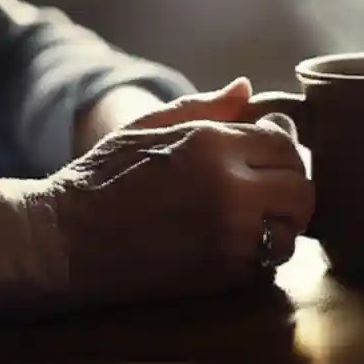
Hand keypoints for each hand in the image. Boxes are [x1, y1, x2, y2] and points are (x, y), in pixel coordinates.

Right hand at [49, 80, 314, 302]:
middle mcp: (229, 191)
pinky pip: (265, 264)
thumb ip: (204, 108)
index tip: (267, 153)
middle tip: (270, 188)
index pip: (285, 145)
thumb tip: (246, 87)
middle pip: (301, 189)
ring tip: (257, 218)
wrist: (62, 241)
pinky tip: (235, 244)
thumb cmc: (101, 178)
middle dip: (290, 186)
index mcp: (212, 146)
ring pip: (291, 231)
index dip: (282, 148)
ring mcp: (228, 237)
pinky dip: (259, 256)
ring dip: (280, 225)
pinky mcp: (220, 275)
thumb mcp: (147, 127)